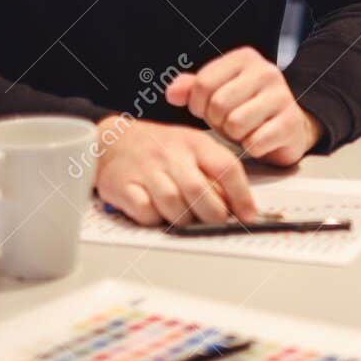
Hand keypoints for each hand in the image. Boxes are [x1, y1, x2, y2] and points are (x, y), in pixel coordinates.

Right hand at [93, 117, 255, 226]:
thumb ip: (215, 171)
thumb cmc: (158, 147)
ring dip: (184, 218)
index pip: (226, 167)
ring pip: (173, 204)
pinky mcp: (123, 186)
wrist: (112, 139)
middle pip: (200, 191)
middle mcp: (170, 154)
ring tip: (186, 217)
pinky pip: (145, 211)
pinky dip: (155, 219)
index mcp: (194, 143)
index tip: (249, 215)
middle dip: (213, 214)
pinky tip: (158, 213)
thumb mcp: (192, 147)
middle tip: (216, 221)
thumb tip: (239, 204)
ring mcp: (146, 170)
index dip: (241, 195)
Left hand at [165, 47, 320, 165]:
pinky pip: (255, 142)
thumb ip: (192, 88)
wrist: (289, 126)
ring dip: (234, 135)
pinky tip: (259, 140)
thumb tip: (171, 94)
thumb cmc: (246, 108)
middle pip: (218, 104)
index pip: (203, 83)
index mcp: (245, 58)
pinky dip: (252, 148)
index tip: (209, 109)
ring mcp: (282, 97)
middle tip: (228, 123)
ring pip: (235, 124)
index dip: (198, 104)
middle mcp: (266, 72)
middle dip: (217, 121)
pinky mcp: (291, 123)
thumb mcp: (217, 92)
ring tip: (244, 130)